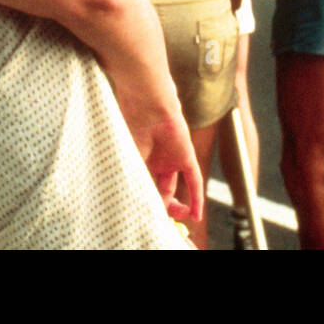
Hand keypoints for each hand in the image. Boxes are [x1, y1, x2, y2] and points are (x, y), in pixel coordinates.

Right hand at [120, 102, 203, 221]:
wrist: (147, 101)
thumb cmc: (130, 124)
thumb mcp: (128, 159)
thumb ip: (133, 182)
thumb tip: (132, 209)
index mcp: (136, 158)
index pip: (141, 186)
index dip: (143, 202)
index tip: (142, 217)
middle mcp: (153, 160)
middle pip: (159, 190)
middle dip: (160, 208)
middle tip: (159, 222)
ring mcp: (170, 158)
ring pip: (175, 189)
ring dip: (177, 207)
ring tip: (176, 220)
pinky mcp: (185, 156)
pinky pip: (193, 180)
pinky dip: (195, 198)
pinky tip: (195, 215)